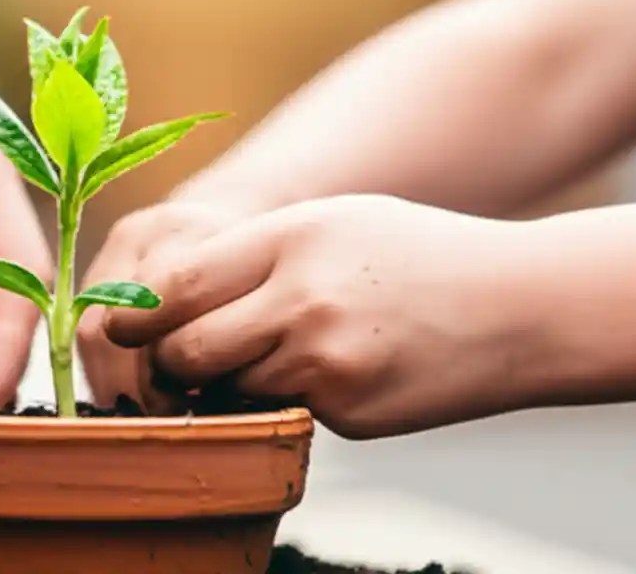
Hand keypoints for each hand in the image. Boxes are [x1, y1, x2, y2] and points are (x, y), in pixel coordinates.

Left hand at [101, 195, 537, 438]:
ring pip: (228, 388)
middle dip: (167, 361)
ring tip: (272, 351)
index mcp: (291, 240)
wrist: (518, 308)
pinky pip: (281, 410)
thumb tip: (160, 300)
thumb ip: (248, 255)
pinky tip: (331, 369)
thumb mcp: (330, 223)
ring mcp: (326, 364)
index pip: (176, 286)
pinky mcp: (346, 412)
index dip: (134, 313)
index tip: (117, 324)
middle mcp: (302, 302)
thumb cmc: (413, 255)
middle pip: (185, 350)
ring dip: (227, 380)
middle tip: (170, 358)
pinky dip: (285, 397)